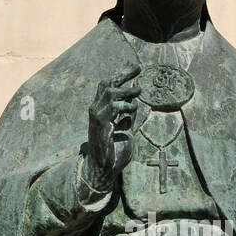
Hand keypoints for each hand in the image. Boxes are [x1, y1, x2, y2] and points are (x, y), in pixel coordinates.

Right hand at [84, 63, 140, 187]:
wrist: (104, 168)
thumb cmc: (114, 152)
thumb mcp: (126, 131)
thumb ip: (129, 118)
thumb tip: (136, 104)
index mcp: (102, 110)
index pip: (109, 86)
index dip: (121, 75)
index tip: (135, 69)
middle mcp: (97, 110)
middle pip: (107, 83)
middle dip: (123, 73)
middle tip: (138, 67)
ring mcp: (96, 116)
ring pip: (109, 92)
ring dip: (126, 89)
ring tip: (139, 90)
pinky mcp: (100, 124)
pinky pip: (112, 107)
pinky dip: (125, 105)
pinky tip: (133, 107)